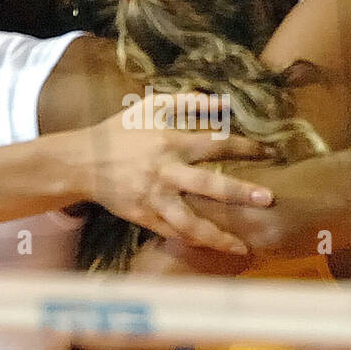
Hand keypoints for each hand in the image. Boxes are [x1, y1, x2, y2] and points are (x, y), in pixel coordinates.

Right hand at [81, 93, 273, 255]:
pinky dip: (192, 242)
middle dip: (240, 192)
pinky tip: (213, 248)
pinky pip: (172, 233)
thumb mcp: (149, 108)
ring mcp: (154, 198)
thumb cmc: (119, 132)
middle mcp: (165, 172)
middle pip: (209, 185)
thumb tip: (221, 101)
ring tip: (242, 247)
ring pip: (190, 222)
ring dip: (217, 236)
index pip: (215, 143)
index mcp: (170, 142)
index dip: (244, 147)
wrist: (81, 162)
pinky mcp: (143, 216)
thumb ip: (185, 102)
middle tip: (269, 198)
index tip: (268, 152)